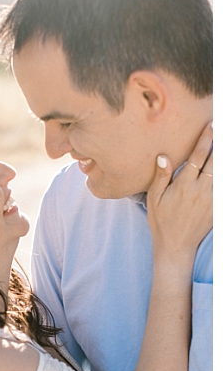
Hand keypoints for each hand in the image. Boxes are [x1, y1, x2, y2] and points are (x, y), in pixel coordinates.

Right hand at [148, 121, 213, 256]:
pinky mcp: (218, 207)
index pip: (198, 156)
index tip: (211, 125)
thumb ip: (161, 176)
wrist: (176, 245)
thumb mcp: (154, 198)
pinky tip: (220, 170)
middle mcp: (201, 190)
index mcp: (184, 185)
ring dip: (222, 160)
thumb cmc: (161, 220)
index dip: (205, 139)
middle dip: (219, 144)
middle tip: (220, 128)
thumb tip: (164, 156)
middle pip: (216, 161)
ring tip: (222, 148)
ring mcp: (213, 199)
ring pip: (222, 173)